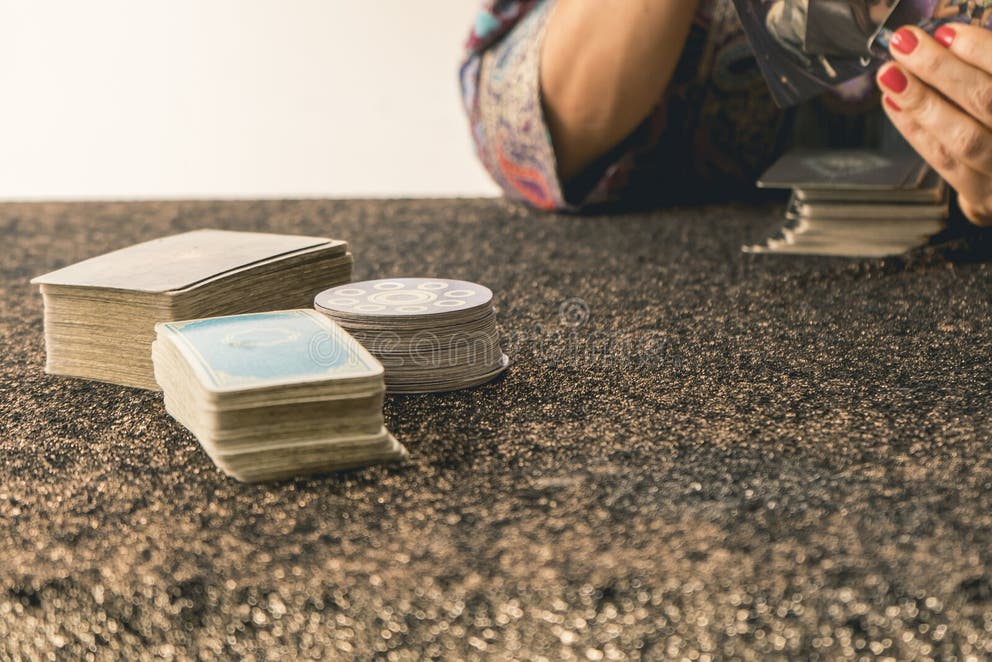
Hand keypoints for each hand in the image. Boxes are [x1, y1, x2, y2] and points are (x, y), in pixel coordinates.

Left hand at [876, 23, 991, 224]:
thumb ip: (985, 69)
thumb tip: (949, 39)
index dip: (980, 51)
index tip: (946, 33)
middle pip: (986, 101)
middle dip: (941, 69)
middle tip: (906, 45)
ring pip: (961, 137)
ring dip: (920, 101)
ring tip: (890, 74)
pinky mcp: (981, 195)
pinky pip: (942, 159)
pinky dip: (914, 128)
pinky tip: (892, 103)